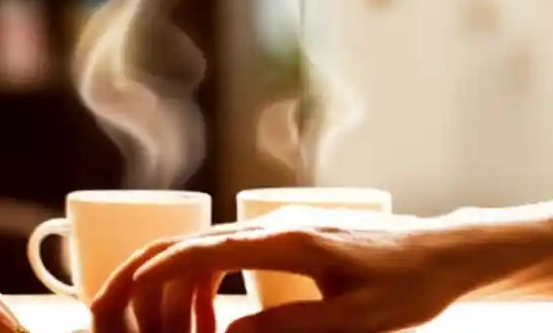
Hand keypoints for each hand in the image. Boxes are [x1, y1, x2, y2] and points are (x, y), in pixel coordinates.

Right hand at [89, 207, 509, 332]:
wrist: (444, 252)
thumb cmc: (409, 284)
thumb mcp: (356, 320)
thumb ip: (292, 330)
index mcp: (288, 241)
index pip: (204, 250)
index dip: (155, 272)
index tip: (116, 294)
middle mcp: (276, 228)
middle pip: (191, 244)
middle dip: (143, 275)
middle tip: (107, 310)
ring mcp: (281, 232)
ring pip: (206, 251)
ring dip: (174, 287)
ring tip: (161, 330)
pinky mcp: (289, 242)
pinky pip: (229, 257)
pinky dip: (202, 283)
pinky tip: (206, 317)